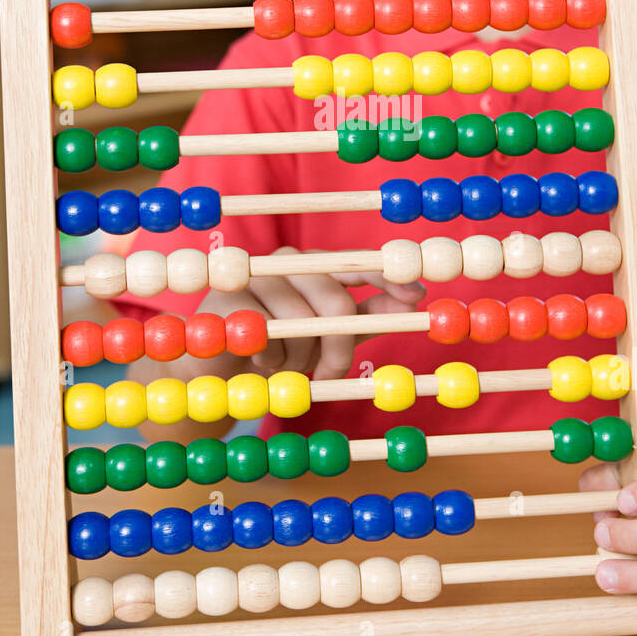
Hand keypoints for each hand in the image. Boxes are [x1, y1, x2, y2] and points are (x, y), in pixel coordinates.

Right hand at [244, 246, 425, 380]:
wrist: (219, 363)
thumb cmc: (281, 345)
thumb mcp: (329, 333)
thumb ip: (368, 316)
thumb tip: (415, 300)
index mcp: (316, 265)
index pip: (359, 263)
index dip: (389, 278)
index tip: (418, 297)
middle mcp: (288, 261)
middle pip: (336, 301)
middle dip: (339, 349)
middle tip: (331, 374)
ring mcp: (256, 275)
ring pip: (302, 325)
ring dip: (299, 360)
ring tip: (283, 364)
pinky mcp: (228, 298)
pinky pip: (270, 339)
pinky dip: (272, 361)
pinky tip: (258, 360)